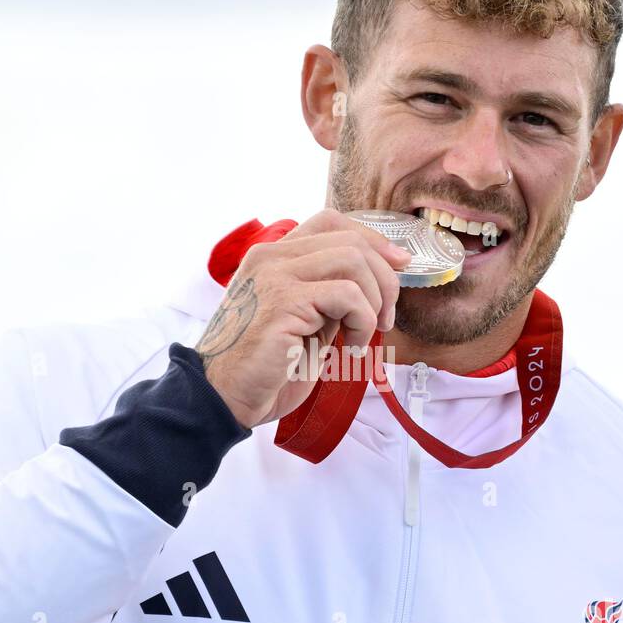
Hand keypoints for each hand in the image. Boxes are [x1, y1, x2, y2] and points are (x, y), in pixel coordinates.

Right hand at [195, 210, 411, 428]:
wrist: (223, 399)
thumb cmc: (263, 370)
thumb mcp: (303, 322)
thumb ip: (327, 298)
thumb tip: (376, 285)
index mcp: (273, 257)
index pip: (330, 223)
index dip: (373, 239)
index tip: (399, 264)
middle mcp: (270, 257)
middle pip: (350, 239)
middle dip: (384, 277)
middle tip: (386, 317)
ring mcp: (275, 275)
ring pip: (353, 260)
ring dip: (375, 301)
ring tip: (367, 334)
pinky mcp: (284, 301)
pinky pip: (348, 295)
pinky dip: (363, 322)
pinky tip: (352, 348)